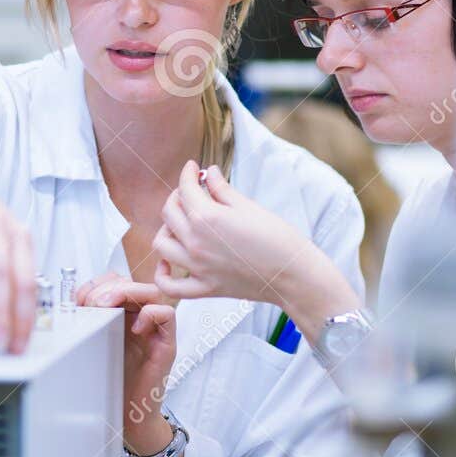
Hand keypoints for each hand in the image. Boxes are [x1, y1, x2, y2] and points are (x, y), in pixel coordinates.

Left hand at [73, 272, 178, 444]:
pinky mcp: (166, 344)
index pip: (114, 280)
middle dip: (108, 286)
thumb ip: (86, 323)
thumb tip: (72, 302)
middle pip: (131, 281)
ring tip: (107, 307)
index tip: (80, 299)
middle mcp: (138, 318)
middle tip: (92, 303)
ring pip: (151, 291)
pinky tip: (134, 329)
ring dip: (126, 292)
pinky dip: (151, 314)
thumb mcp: (92, 345)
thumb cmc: (112, 382)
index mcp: (120, 315)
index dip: (96, 283)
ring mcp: (154, 330)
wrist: (127, 415)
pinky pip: (167, 315)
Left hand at [151, 161, 359, 329]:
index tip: (192, 167)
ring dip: (167, 228)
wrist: (293, 274)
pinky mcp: (204, 288)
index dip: (187, 173)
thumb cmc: (277, 238)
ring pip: (162, 244)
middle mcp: (195, 242)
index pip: (185, 189)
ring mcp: (197, 268)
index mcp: (206, 218)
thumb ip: (221, 189)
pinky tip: (168, 262)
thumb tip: (208, 173)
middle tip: (191, 191)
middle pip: (169, 212)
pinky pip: (169, 286)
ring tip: (181, 223)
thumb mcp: (248, 206)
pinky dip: (162, 275)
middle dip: (177, 196)